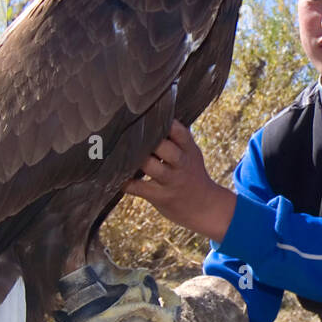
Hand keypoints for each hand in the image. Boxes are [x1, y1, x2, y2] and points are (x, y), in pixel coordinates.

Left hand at [124, 120, 236, 241]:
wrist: (204, 207)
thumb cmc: (192, 175)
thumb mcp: (192, 154)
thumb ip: (178, 138)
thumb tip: (158, 114)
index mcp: (189, 150)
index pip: (180, 133)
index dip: (165, 124)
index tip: (148, 117)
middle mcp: (182, 165)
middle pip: (166, 149)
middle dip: (149, 141)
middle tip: (131, 134)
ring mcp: (172, 181)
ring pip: (152, 167)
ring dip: (136, 160)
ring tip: (120, 152)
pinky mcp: (161, 197)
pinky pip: (139, 188)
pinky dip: (126, 183)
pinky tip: (116, 177)